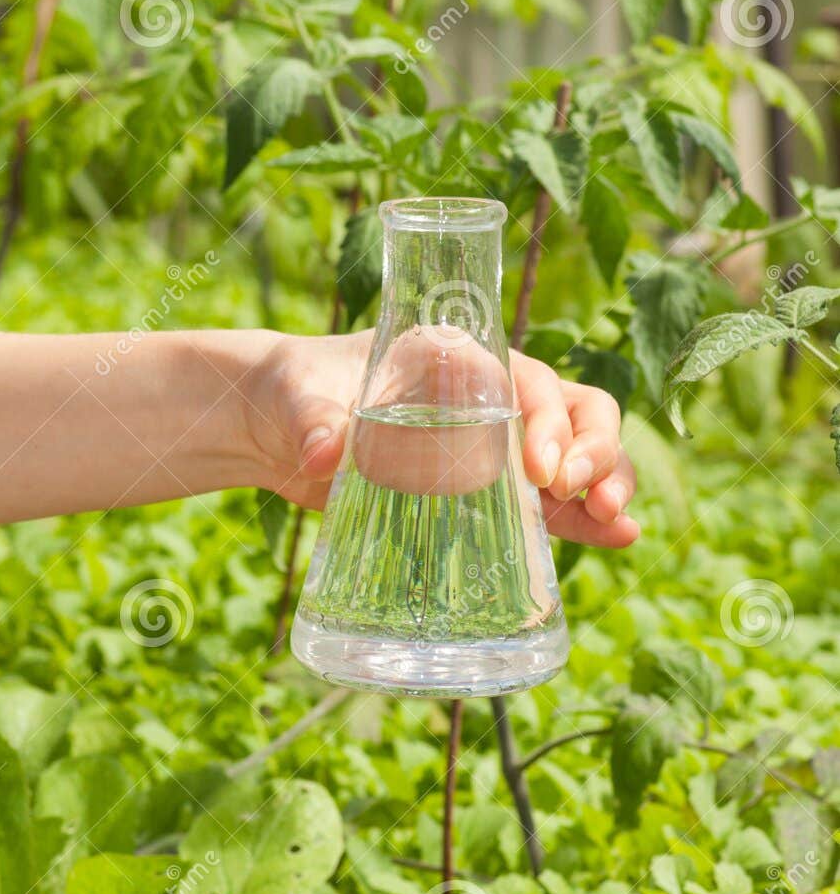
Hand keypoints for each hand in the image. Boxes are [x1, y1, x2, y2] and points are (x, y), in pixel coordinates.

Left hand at [240, 331, 638, 547]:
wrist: (275, 429)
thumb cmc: (294, 392)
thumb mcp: (300, 397)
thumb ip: (315, 420)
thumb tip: (323, 452)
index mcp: (458, 357)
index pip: (527, 378)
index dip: (546, 419)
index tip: (536, 466)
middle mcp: (491, 395)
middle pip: (572, 410)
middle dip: (592, 450)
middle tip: (576, 492)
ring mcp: (496, 445)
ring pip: (576, 455)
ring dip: (606, 482)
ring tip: (617, 522)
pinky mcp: (487, 493)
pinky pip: (549, 504)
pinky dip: (584, 519)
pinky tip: (618, 536)